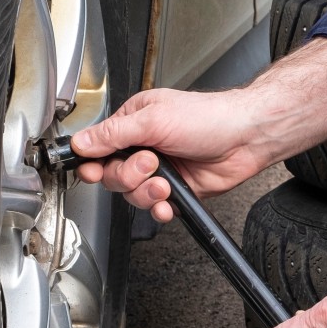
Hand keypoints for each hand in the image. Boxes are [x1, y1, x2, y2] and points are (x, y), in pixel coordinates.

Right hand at [71, 37, 326, 220]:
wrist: (246, 137)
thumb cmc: (209, 118)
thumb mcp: (154, 119)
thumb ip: (113, 133)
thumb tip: (81, 142)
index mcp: (133, 124)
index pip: (98, 147)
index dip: (93, 162)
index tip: (94, 170)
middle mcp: (144, 147)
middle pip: (113, 176)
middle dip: (128, 176)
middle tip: (149, 165)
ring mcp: (160, 170)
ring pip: (133, 194)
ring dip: (146, 193)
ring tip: (164, 183)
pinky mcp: (176, 190)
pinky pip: (155, 208)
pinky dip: (160, 209)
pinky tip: (169, 203)